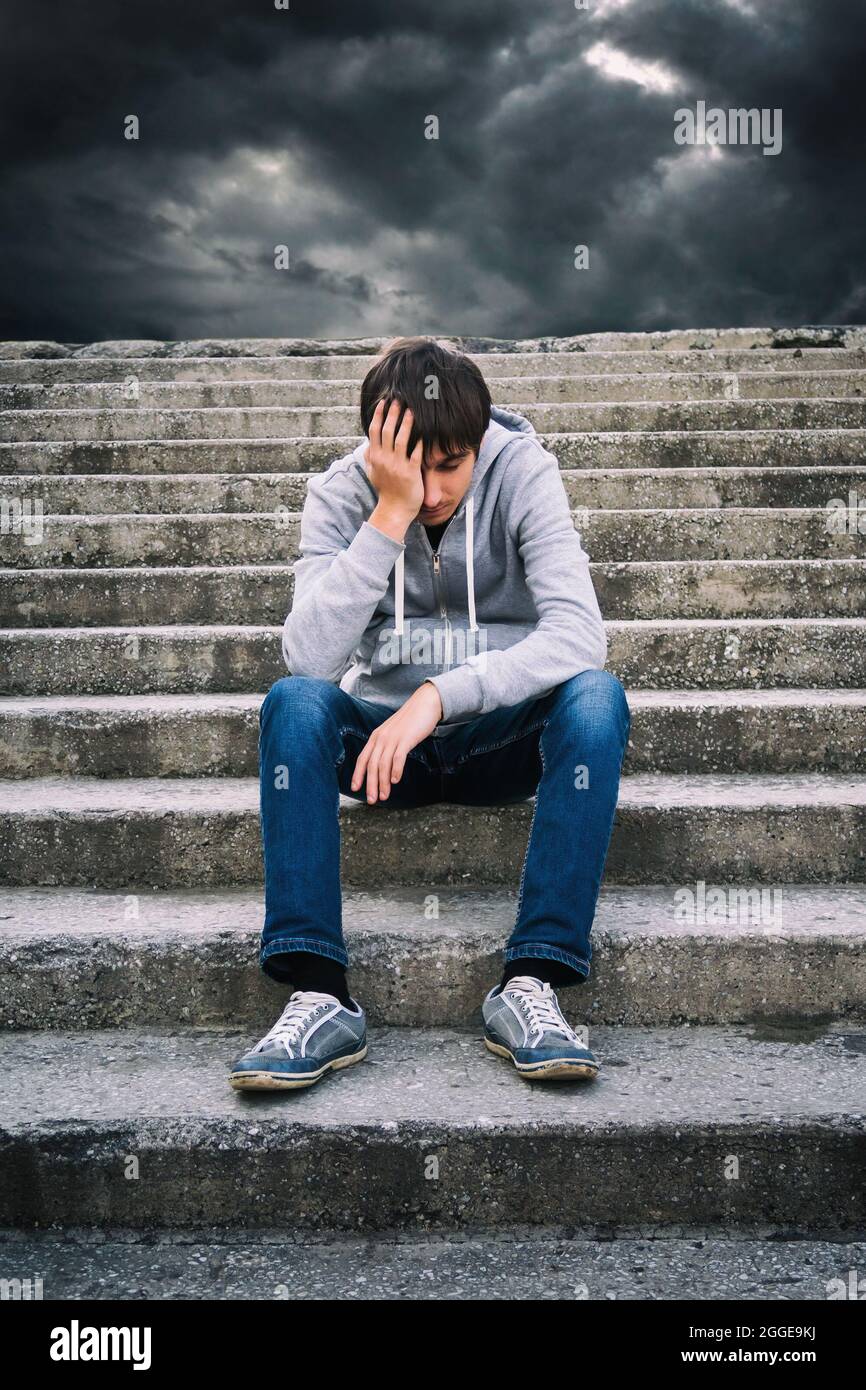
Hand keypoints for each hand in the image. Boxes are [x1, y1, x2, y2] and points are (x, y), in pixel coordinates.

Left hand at [351, 682, 442, 802]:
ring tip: (384, 796)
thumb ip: (386, 746)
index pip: (362, 758)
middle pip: (371, 765)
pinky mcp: (406, 738)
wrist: (425, 703)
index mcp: (376, 737)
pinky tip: (396, 781)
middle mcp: (381, 737)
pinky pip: (398, 757)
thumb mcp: (393, 733)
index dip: (357, 774)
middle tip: (371, 800)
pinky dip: (396, 770)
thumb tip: (384, 765)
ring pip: (383, 764)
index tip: (355, 788)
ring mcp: (393, 738)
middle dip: (370, 784)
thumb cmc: (411, 721)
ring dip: (383, 782)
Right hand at [364, 398, 424, 528]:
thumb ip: (371, 458)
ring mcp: (398, 466)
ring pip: (401, 439)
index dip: (379, 415)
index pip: (375, 431)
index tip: (383, 402)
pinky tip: (425, 431)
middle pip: (387, 431)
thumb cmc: (386, 491)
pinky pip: (416, 454)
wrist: (394, 510)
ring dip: (406, 423)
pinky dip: (420, 442)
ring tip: (411, 410)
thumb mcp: (374, 474)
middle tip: (398, 400)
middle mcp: (385, 460)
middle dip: (392, 414)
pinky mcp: (411, 473)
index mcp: (375, 457)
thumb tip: (368, 445)